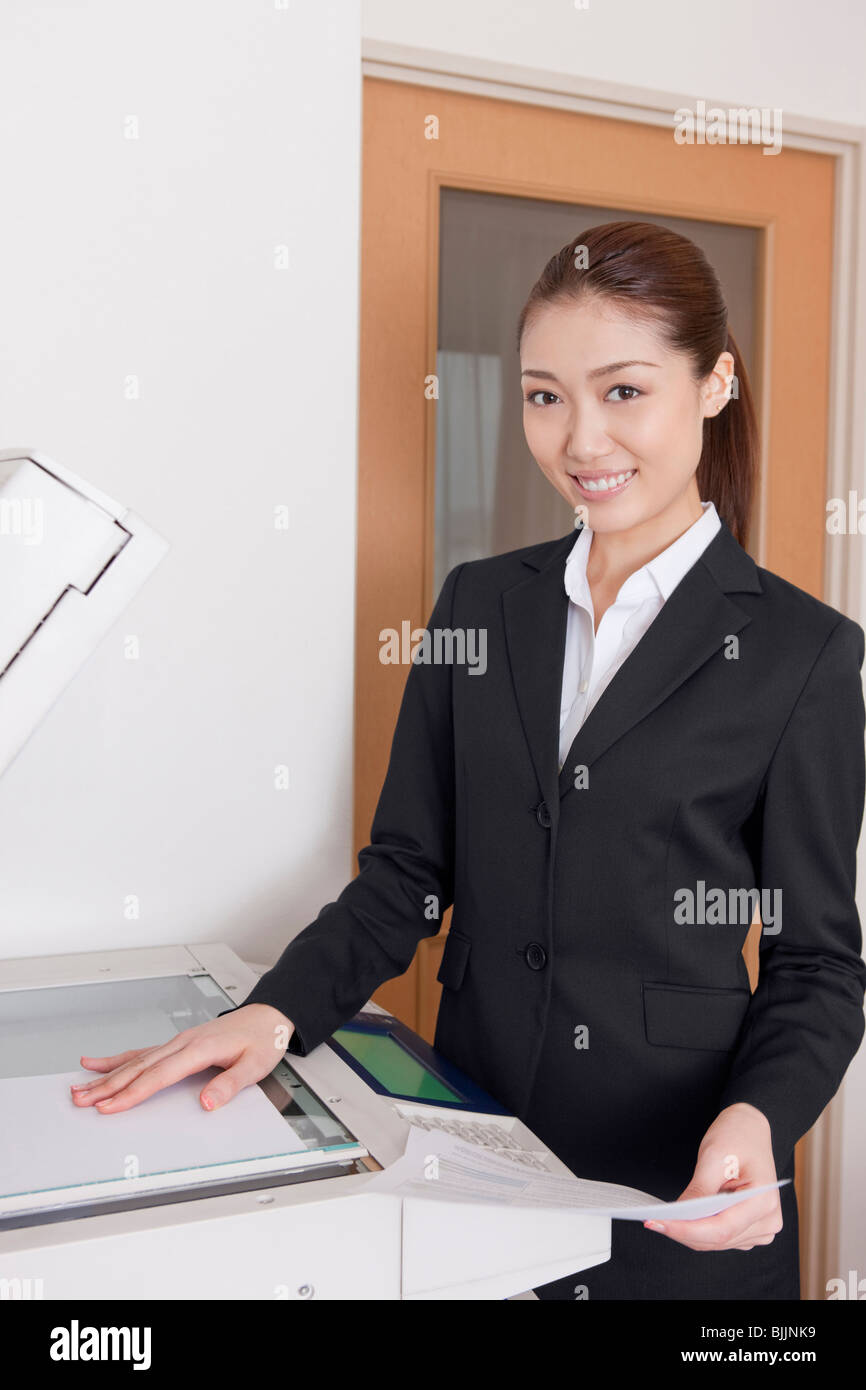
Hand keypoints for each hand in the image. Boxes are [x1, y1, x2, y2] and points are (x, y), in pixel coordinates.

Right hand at [69, 1004, 294, 1113]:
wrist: (268, 1016)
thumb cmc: (262, 1040)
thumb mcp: (255, 1066)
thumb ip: (230, 1085)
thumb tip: (207, 1103)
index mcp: (199, 1049)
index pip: (159, 1076)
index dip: (132, 1093)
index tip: (109, 1106)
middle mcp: (183, 1043)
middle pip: (138, 1068)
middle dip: (108, 1086)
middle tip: (80, 1101)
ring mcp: (177, 1042)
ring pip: (135, 1060)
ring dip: (105, 1075)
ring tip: (79, 1088)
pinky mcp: (176, 1044)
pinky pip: (141, 1052)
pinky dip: (117, 1058)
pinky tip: (96, 1062)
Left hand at [643, 1103, 782, 1250]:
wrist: (750, 1129)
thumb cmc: (737, 1136)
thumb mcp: (714, 1157)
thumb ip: (699, 1190)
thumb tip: (678, 1216)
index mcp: (763, 1200)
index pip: (721, 1229)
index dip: (687, 1230)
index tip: (659, 1223)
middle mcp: (768, 1220)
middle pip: (718, 1239)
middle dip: (684, 1231)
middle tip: (653, 1221)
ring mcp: (762, 1227)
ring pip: (718, 1242)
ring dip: (690, 1233)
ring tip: (665, 1218)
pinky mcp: (751, 1229)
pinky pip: (721, 1238)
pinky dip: (700, 1230)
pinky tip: (683, 1218)